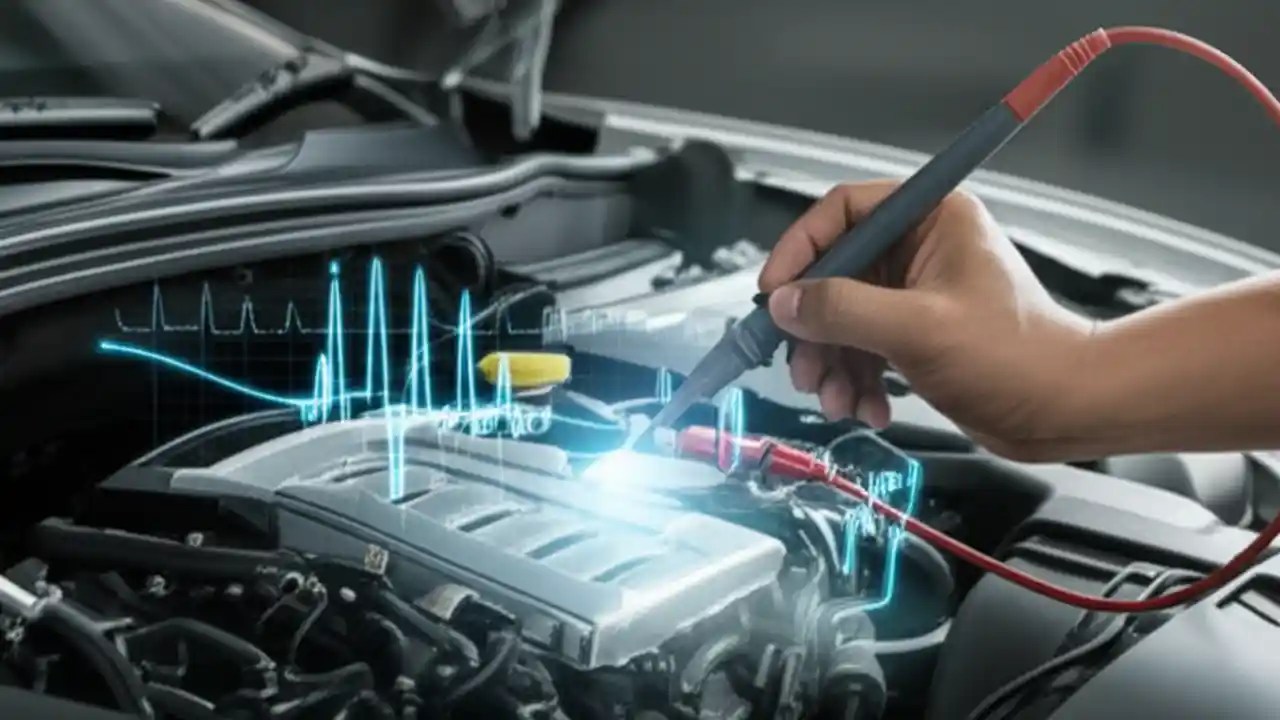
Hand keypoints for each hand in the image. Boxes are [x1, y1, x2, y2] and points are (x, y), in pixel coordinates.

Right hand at [759, 180, 1096, 459]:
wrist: (1063, 409)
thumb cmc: (1019, 356)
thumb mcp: (918, 328)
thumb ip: (843, 311)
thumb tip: (785, 303)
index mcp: (931, 218)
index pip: (842, 211)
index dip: (801, 249)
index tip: (774, 291)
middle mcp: (920, 248)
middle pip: (833, 272)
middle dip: (813, 326)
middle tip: (802, 364)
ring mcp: (915, 293)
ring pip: (842, 317)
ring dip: (831, 363)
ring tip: (837, 399)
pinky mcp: (914, 334)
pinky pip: (861, 349)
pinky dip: (855, 381)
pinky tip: (868, 408)